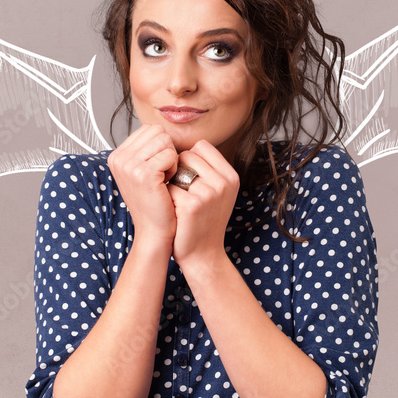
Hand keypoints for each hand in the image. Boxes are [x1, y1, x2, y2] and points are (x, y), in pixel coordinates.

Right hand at [107, 124, 178, 249]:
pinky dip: (175, 168)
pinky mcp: (144, 173)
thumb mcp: (141, 172)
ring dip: (172, 159)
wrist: (153, 231)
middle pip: (157, 131)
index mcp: (117, 156)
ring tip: (165, 179)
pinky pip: (171, 155)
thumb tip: (159, 130)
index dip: (160, 146)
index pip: (149, 129)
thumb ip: (144, 150)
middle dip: (167, 150)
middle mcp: (119, 158)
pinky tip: (168, 184)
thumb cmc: (153, 203)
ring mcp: (129, 165)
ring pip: (165, 141)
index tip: (157, 169)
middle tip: (163, 174)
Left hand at [167, 140, 239, 268]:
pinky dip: (165, 199)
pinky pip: (168, 188)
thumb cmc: (204, 220)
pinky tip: (174, 213)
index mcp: (231, 176)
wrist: (203, 255)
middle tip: (183, 194)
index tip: (189, 179)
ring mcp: (209, 193)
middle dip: (178, 171)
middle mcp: (224, 182)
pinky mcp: (192, 205)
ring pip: (176, 170)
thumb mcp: (216, 191)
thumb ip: (206, 167)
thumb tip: (179, 142)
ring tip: (180, 203)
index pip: (202, 146)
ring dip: (171, 185)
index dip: (189, 160)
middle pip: (187, 155)